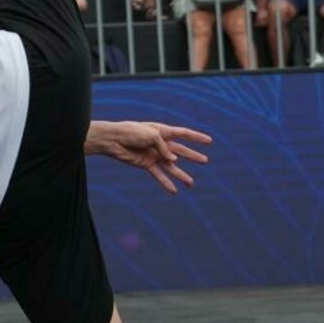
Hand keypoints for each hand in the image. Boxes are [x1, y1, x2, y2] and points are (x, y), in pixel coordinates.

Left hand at [88, 120, 208, 193]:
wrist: (113, 140)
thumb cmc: (131, 132)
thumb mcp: (152, 135)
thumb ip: (165, 148)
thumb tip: (173, 161)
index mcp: (162, 131)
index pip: (184, 133)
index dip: (197, 137)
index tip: (210, 141)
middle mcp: (160, 143)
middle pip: (180, 150)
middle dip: (193, 156)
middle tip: (205, 161)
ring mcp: (154, 154)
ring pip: (171, 166)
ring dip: (181, 175)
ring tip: (191, 184)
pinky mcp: (146, 164)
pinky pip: (159, 174)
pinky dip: (166, 183)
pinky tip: (174, 191)